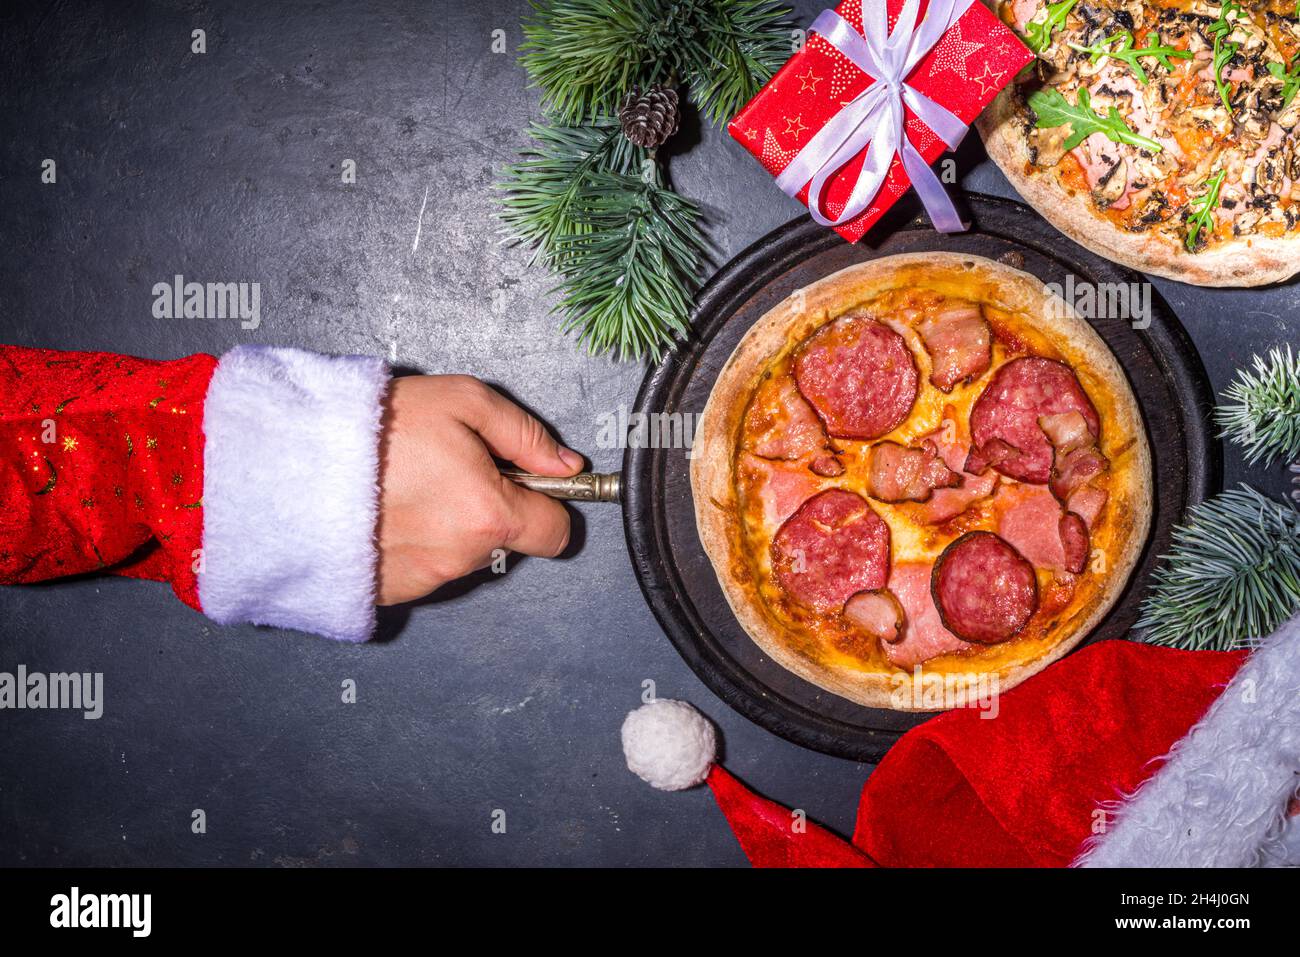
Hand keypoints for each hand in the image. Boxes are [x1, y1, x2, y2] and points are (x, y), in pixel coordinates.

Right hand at [376, 375, 582, 604]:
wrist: (291, 460)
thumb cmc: (373, 428)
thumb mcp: (462, 401)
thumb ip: (525, 435)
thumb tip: (564, 464)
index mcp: (489, 513)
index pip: (556, 533)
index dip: (547, 506)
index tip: (528, 487)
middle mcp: (461, 555)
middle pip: (504, 539)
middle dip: (488, 507)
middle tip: (449, 469)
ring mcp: (425, 578)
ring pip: (462, 553)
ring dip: (448, 524)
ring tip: (410, 484)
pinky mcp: (391, 590)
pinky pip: (423, 567)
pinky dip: (414, 543)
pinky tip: (389, 510)